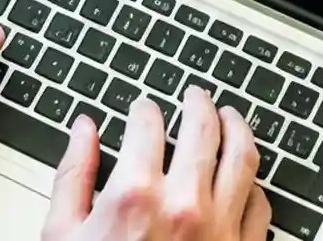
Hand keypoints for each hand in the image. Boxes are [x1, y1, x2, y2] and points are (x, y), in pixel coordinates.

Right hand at [43, 88, 271, 240]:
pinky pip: (261, 205)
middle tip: (196, 96)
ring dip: (238, 128)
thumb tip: (82, 130)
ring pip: (243, 158)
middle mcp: (184, 204)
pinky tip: (246, 178)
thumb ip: (73, 175)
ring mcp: (221, 229)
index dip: (144, 108)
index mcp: (135, 194)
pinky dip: (254, 185)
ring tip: (231, 117)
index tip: (144, 108)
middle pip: (203, 128)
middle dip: (198, 104)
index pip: (147, 124)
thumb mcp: (61, 235)